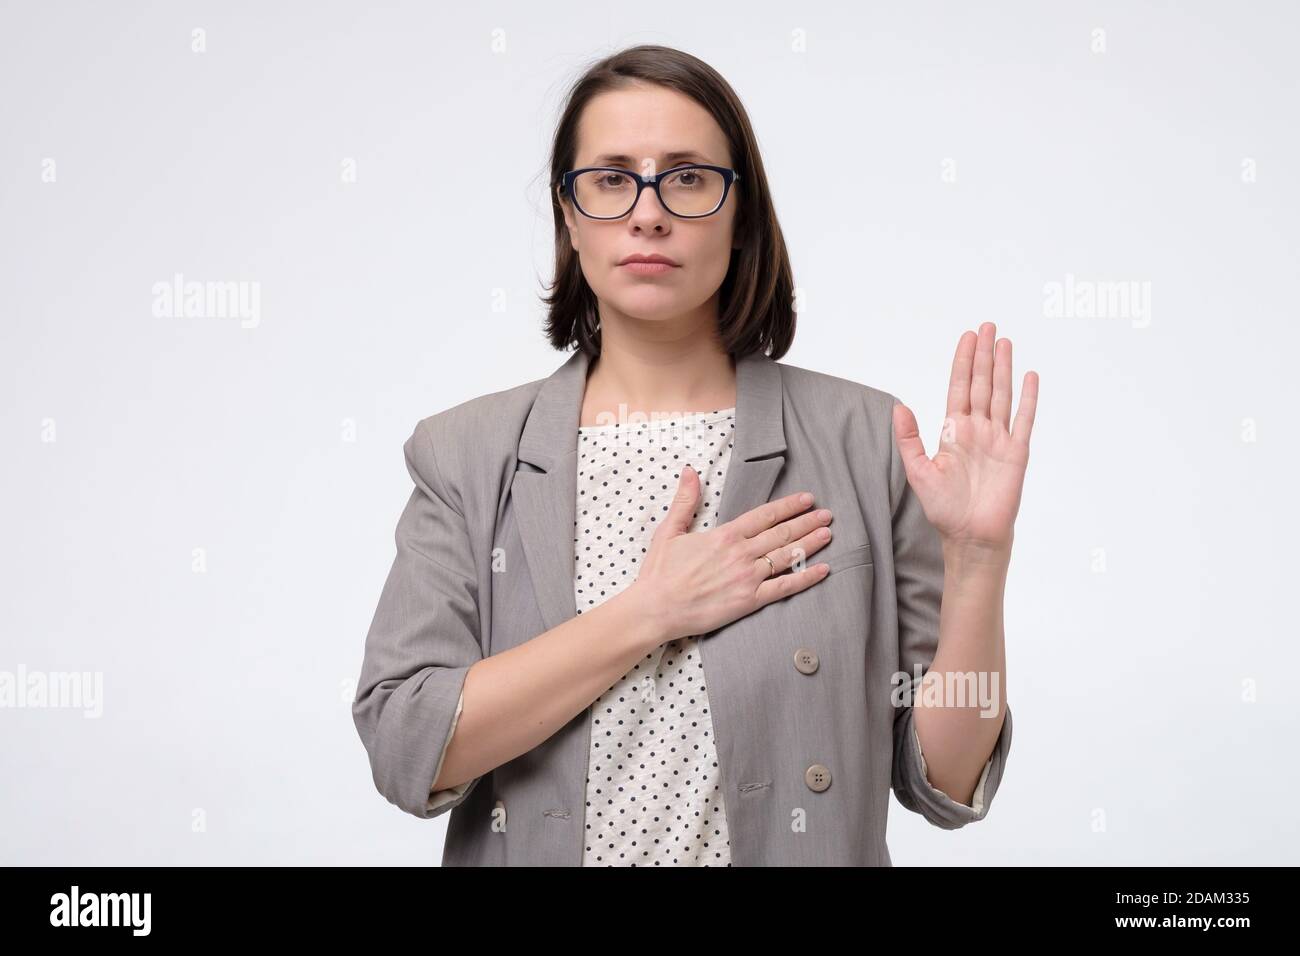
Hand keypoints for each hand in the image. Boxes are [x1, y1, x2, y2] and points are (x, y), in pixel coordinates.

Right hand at [629, 466, 834, 645]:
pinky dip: (805, 578)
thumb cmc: (660, 572)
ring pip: (787, 556)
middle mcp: (741, 553)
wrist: (656, 609)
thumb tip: (689, 470)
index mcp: (724, 535)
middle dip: (807, 522)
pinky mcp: (749, 601)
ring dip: (810, 544)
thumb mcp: (669, 530)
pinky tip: (823, 570)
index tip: (807, 499)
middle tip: (827, 515)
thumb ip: (685, 500)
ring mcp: (747, 578)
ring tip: (828, 534)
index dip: (789, 506)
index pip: (764, 515)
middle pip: (782, 533)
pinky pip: (784, 587)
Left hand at [892, 322, 1038, 555]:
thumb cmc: (944, 509)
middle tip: (988, 326)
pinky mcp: (1016, 453)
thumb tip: (898, 407)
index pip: (959, 388)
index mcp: (954, 432)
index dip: (963, 362)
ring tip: (1005, 342)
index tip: (968, 338)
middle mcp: (977, 430)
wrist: (970, 536)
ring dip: (1004, 369)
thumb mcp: (918, 472)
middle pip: (981, 384)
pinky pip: (1023, 420)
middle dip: (984, 356)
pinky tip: (1029, 377)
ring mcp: (998, 440)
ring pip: (1001, 395)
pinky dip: (1028, 398)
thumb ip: (909, 439)